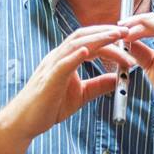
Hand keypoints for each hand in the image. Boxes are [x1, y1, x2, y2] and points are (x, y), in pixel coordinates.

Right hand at [4, 25, 133, 139]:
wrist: (25, 121)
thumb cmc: (51, 106)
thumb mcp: (82, 94)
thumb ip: (99, 85)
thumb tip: (119, 79)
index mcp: (66, 59)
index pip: (90, 42)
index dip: (109, 39)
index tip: (128, 40)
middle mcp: (58, 58)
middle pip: (83, 37)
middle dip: (105, 32)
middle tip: (127, 32)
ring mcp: (52, 67)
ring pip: (75, 45)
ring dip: (97, 39)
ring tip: (115, 35)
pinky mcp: (48, 80)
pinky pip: (61, 65)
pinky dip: (74, 56)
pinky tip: (86, 51)